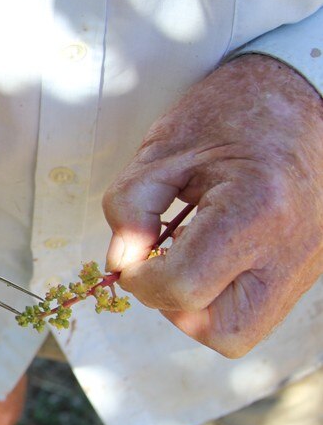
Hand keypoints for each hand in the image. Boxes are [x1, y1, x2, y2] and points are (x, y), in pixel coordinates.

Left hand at [103, 55, 322, 356]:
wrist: (302, 93)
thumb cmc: (232, 111)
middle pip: (223, 331)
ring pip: (242, 331)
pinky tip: (208, 253)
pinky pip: (256, 308)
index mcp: (257, 210)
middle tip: (158, 262)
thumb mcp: (164, 150)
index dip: (140, 279)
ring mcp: (306, 265)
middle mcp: (291, 249)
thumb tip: (120, 261)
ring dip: (197, 308)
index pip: (184, 286)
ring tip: (184, 256)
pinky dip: (220, 295)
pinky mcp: (306, 270)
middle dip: (174, 305)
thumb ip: (131, 207)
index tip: (130, 255)